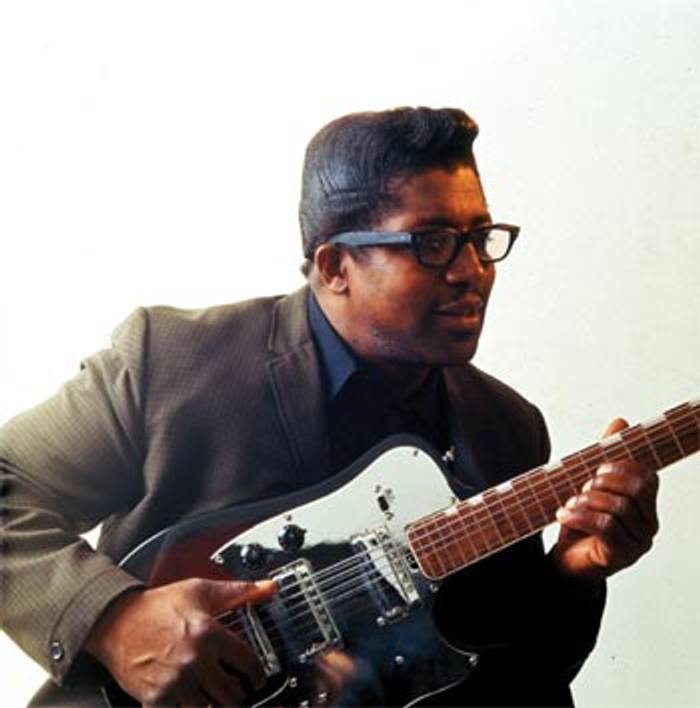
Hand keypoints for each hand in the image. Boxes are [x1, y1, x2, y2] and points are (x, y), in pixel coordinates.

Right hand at [85, 577, 276, 706]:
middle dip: (237, 694)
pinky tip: (190, 700)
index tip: (257, 678)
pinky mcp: (155, 698)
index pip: (247, 662)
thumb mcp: (201, 590)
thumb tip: (269, 588)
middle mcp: (194, 659)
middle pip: (230, 693)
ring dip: (214, 704)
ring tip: (215, 697)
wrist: (116, 620)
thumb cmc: (158, 606)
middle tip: (237, 691)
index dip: (257, 673)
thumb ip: (239, 591)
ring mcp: (174, 681)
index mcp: (208, 633)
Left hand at [552, 418, 659, 584]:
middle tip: (583, 486)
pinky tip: (564, 514)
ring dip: (588, 500)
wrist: (565, 563)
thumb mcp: (590, 486)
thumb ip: (606, 456)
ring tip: (569, 503)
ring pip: (619, 507)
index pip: (647, 476)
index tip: (597, 468)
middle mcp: (647, 524)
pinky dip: (580, 516)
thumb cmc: (580, 524)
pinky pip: (606, 527)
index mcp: (645, 505)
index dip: (621, 466)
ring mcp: (637, 543)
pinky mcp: (620, 556)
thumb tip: (621, 422)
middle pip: (637, 490)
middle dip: (605, 481)